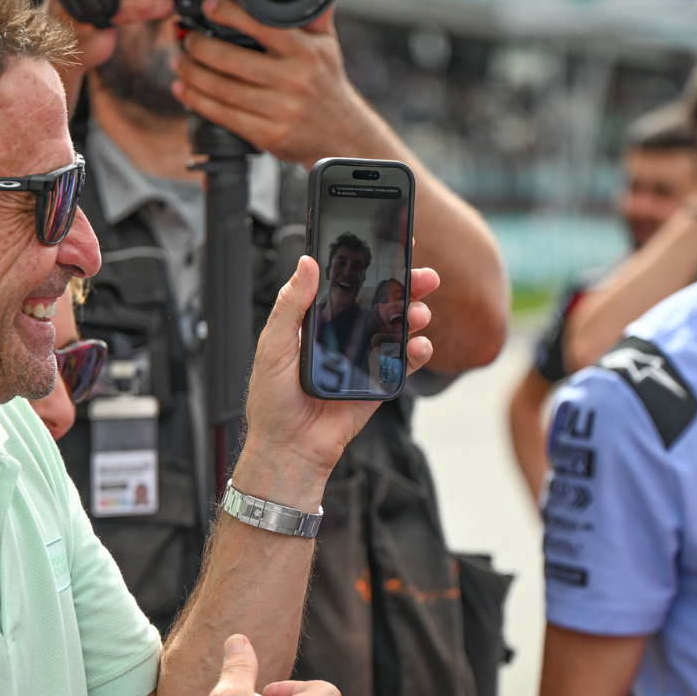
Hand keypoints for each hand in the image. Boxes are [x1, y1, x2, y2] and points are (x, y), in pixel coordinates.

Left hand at [171, 0, 388, 163]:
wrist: (343, 136)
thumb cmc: (328, 86)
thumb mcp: (327, 47)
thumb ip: (314, 14)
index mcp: (307, 52)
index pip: (262, 26)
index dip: (229, 14)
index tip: (209, 7)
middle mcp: (295, 80)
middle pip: (232, 59)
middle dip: (199, 47)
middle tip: (186, 39)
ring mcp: (282, 109)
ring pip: (223, 88)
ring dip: (192, 74)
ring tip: (180, 62)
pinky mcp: (269, 135)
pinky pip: (223, 115)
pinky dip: (197, 101)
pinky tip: (185, 90)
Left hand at [232, 255, 437, 508]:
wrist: (288, 447)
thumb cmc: (272, 400)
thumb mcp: (274, 344)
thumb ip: (291, 304)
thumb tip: (306, 263)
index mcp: (317, 321)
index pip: (348, 285)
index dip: (371, 267)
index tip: (390, 248)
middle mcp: (343, 336)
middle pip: (381, 303)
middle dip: (405, 287)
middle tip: (424, 277)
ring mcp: (362, 358)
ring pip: (396, 329)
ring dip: (413, 317)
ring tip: (419, 314)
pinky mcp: (377, 383)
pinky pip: (403, 363)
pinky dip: (416, 352)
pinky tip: (417, 345)